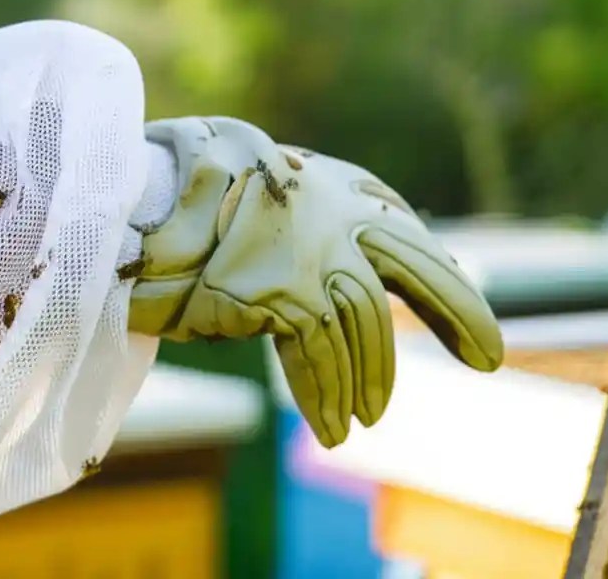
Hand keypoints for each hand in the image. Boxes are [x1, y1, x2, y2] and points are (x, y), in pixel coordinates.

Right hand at [129, 117, 502, 446]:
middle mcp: (330, 211)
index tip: (452, 282)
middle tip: (486, 352)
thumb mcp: (234, 190)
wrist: (121, 201)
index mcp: (321, 178)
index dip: (429, 259)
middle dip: (458, 310)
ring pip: (364, 327)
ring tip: (362, 420)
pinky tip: (334, 429)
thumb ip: (280, 215)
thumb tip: (309, 276)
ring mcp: (314, 252)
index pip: (394, 220)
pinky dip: (326, 398)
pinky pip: (319, 357)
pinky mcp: (287, 295)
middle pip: (415, 263)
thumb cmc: (163, 197)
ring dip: (368, 380)